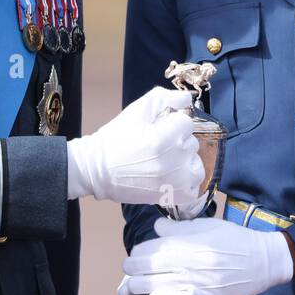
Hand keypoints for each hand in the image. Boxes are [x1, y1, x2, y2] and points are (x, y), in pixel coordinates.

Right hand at [66, 86, 203, 203]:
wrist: (98, 171)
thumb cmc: (116, 139)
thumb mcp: (136, 110)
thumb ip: (164, 98)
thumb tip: (186, 98)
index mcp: (164, 138)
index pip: (186, 122)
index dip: (173, 123)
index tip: (158, 129)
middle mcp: (174, 161)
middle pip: (191, 142)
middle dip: (177, 141)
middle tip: (157, 146)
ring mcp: (177, 181)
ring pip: (196, 164)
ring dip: (185, 161)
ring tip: (165, 162)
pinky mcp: (175, 196)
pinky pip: (195, 187)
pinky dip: (188, 182)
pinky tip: (173, 177)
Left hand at [122, 217, 293, 294]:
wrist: (262, 260)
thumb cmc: (235, 239)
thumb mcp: (208, 225)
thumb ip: (180, 228)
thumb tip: (156, 226)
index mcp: (188, 241)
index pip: (150, 247)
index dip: (138, 252)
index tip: (135, 255)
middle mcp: (189, 260)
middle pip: (148, 266)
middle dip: (133, 268)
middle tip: (130, 269)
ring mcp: (196, 281)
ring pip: (156, 285)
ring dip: (140, 286)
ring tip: (135, 285)